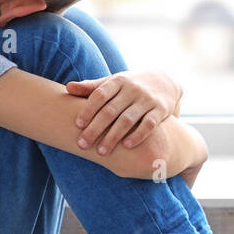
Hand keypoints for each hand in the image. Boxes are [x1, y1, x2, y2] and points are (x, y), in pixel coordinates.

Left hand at [65, 71, 182, 153]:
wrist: (165, 81)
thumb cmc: (130, 85)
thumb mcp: (113, 82)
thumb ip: (91, 87)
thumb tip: (67, 88)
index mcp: (118, 81)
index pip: (100, 95)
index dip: (88, 110)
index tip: (77, 125)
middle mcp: (132, 89)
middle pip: (110, 110)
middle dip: (95, 129)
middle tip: (82, 145)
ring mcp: (147, 99)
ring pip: (127, 119)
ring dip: (113, 137)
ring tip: (101, 152)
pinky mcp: (161, 109)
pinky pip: (149, 124)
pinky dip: (138, 135)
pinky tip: (126, 147)